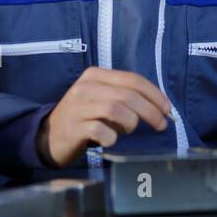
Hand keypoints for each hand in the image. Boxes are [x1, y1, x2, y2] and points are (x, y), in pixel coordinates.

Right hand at [39, 66, 172, 167]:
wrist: (48, 136)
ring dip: (131, 122)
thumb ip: (125, 97)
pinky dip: (112, 137)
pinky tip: (111, 140)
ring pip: (117, 109)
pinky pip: (101, 130)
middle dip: (151, 111)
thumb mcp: (102, 99)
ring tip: (129, 130)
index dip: (155, 94)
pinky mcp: (73, 127)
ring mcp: (78, 106)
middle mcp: (85, 87)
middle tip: (161, 124)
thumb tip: (159, 107)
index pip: (133, 79)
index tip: (168, 109)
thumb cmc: (84, 117)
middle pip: (128, 95)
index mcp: (96, 75)